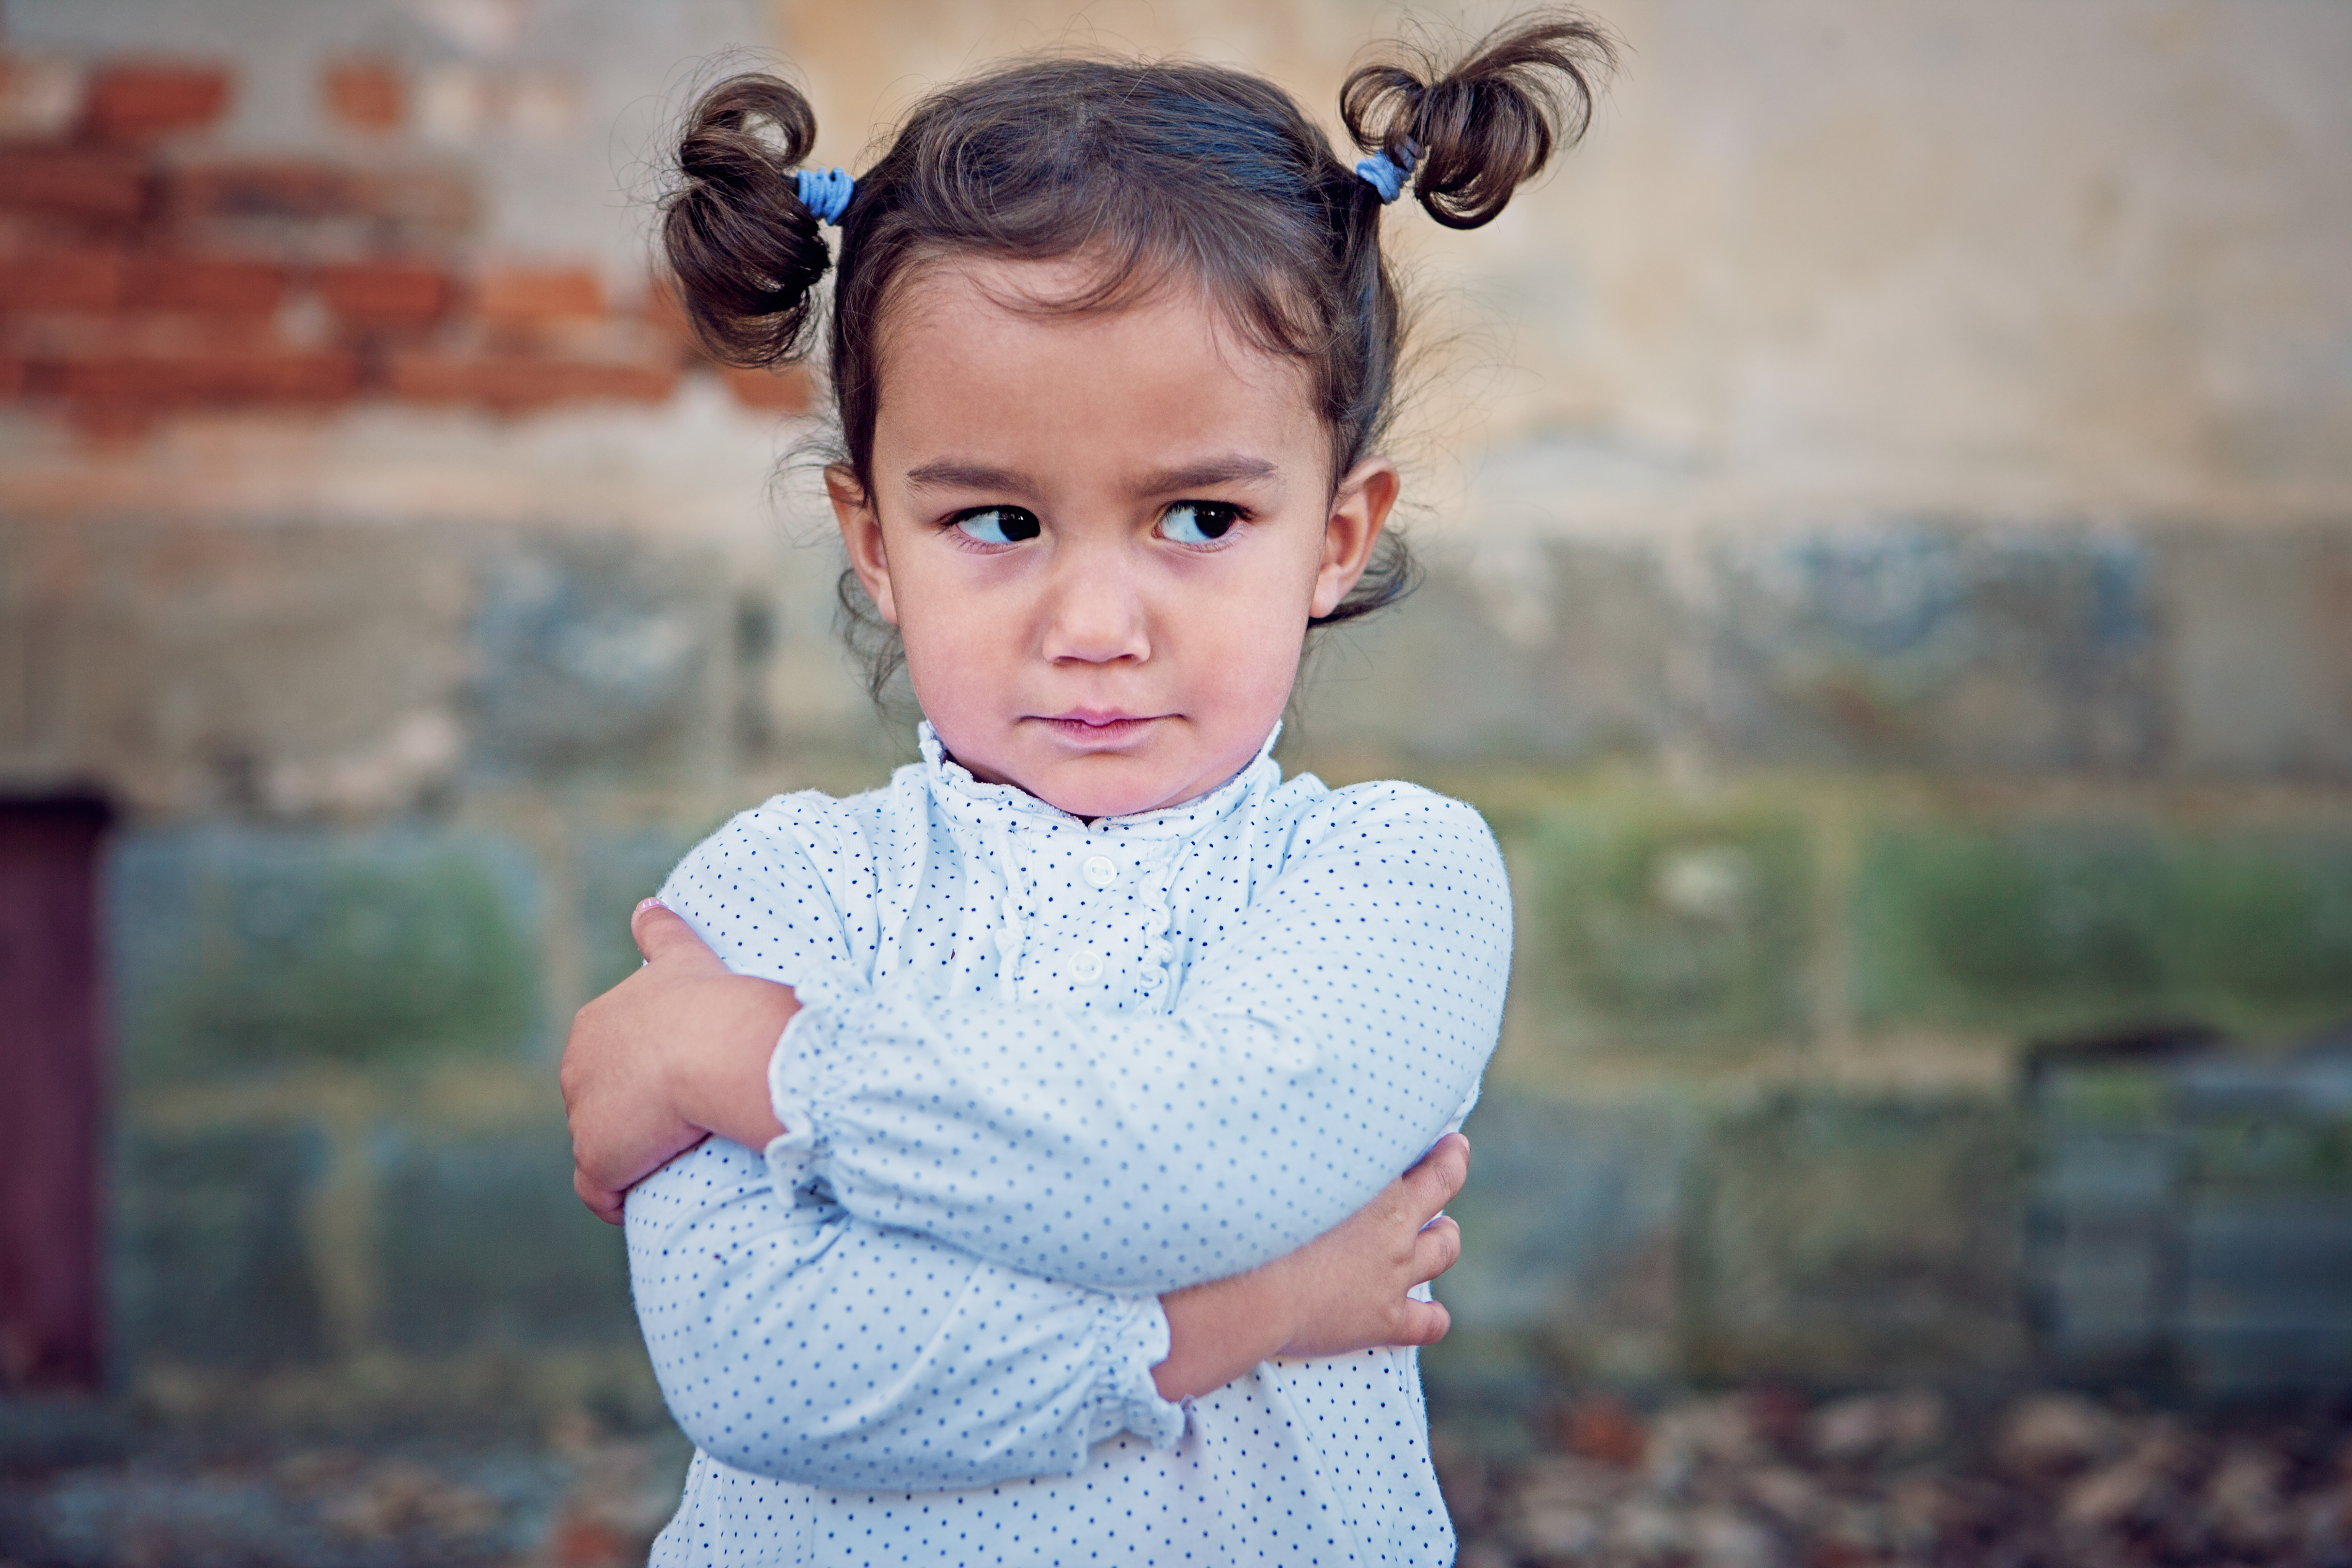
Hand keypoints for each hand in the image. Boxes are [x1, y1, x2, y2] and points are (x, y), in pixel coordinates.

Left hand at [560, 900, 799, 1223]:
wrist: (714, 1045)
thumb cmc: (709, 1002)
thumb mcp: (682, 957)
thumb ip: (660, 933)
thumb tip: (647, 904)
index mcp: (595, 1023)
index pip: (609, 1056)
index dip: (642, 1070)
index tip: (677, 1078)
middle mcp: (577, 1067)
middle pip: (601, 1101)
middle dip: (632, 1113)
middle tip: (685, 1119)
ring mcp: (583, 1116)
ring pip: (603, 1144)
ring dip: (633, 1153)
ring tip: (678, 1154)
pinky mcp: (597, 1159)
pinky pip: (599, 1192)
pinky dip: (616, 1197)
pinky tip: (641, 1196)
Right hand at [1153, 1133, 1467, 1399]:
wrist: (1247, 1286)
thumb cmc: (1254, 1215)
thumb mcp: (1287, 1161)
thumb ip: (1309, 1144)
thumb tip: (1306, 1111)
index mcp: (1373, 1182)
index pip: (1418, 1153)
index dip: (1438, 1146)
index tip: (1446, 1138)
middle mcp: (1394, 1225)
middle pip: (1442, 1189)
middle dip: (1449, 1171)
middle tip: (1451, 1158)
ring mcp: (1394, 1274)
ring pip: (1444, 1249)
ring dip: (1445, 1237)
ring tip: (1442, 1231)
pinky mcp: (1384, 1319)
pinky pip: (1430, 1323)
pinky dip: (1433, 1317)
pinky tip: (1431, 1315)